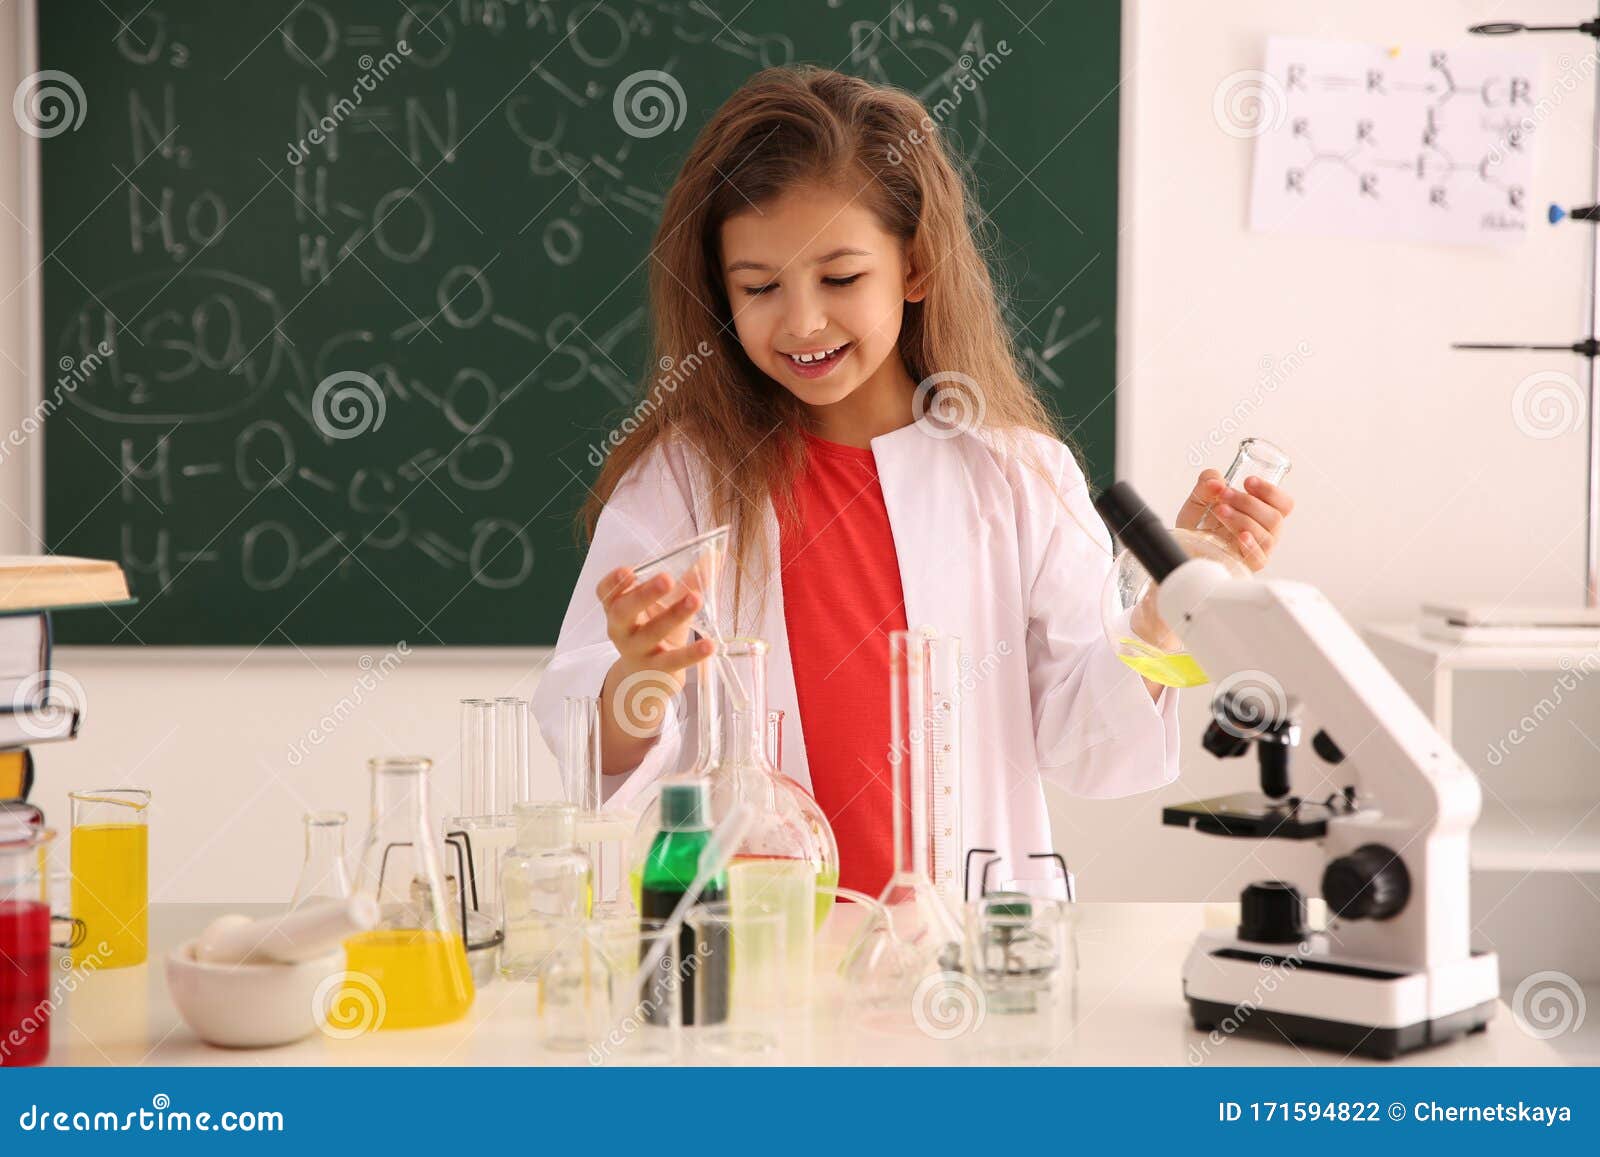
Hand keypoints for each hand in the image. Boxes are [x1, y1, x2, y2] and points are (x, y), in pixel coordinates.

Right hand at [595, 567, 714, 771]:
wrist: (646, 681)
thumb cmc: (655, 633)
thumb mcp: (667, 605)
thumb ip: (688, 580)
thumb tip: (716, 554)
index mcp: (617, 608)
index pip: (605, 592)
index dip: (613, 581)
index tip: (630, 570)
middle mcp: (621, 629)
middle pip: (623, 610)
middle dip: (644, 593)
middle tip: (666, 578)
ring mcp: (636, 651)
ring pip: (651, 633)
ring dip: (674, 615)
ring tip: (696, 598)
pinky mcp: (655, 670)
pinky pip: (673, 661)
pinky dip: (691, 653)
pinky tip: (709, 645)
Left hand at [1129, 469, 1296, 654]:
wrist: (1183, 548)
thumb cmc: (1199, 525)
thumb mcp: (1199, 498)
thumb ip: (1207, 483)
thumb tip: (1215, 481)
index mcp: (1260, 513)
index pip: (1283, 503)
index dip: (1270, 491)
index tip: (1248, 481)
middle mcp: (1263, 531)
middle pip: (1276, 517)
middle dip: (1248, 502)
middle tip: (1224, 495)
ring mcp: (1258, 549)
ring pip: (1267, 534)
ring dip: (1242, 518)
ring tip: (1220, 510)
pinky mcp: (1248, 565)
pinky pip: (1259, 557)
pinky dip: (1251, 544)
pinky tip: (1239, 535)